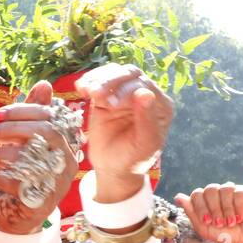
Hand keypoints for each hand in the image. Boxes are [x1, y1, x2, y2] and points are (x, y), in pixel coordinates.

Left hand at [0, 81, 78, 234]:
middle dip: (12, 129)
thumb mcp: (25, 141)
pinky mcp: (43, 203)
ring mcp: (58, 183)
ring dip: (2, 154)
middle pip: (46, 133)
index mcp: (66, 142)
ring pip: (34, 158)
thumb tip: (44, 84)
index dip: (21, 112)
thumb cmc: (22, 171)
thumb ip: (33, 115)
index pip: (50, 117)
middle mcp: (68, 161)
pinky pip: (22, 184)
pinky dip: (3, 178)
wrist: (21, 214)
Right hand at [76, 64, 173, 202]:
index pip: (145, 87)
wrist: (113, 169)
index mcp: (161, 105)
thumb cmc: (133, 159)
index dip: (127, 91)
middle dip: (111, 82)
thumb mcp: (145, 145)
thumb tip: (145, 93)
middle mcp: (144, 95)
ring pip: (114, 73)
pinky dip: (89, 81)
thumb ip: (147, 120)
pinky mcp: (106, 96)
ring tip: (86, 91)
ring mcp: (124, 93)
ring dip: (99, 79)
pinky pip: (99, 81)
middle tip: (95, 95)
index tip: (110, 105)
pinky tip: (81, 88)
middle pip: (129, 75)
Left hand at [175, 184, 242, 242]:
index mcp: (206, 199)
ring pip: (225, 189)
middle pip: (210, 189)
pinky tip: (240, 217)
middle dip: (213, 209)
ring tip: (231, 222)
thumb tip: (177, 196)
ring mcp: (233, 190)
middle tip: (219, 223)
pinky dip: (238, 207)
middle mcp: (219, 192)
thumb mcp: (204, 227)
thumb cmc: (224, 235)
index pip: (197, 193)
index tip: (207, 222)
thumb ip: (191, 212)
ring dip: (226, 209)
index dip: (200, 207)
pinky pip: (239, 192)